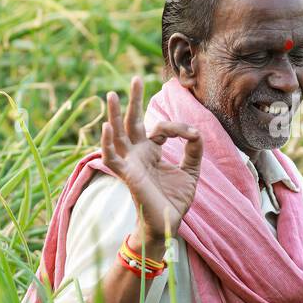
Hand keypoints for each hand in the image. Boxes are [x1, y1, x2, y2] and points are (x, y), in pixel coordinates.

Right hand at [100, 76, 202, 246]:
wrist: (169, 223)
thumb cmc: (175, 199)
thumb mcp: (191, 171)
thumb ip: (193, 150)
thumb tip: (196, 131)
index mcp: (150, 152)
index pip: (159, 128)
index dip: (176, 127)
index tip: (192, 135)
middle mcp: (137, 154)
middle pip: (132, 122)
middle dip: (133, 100)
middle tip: (134, 78)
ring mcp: (130, 164)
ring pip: (118, 135)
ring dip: (114, 115)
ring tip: (111, 95)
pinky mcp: (127, 176)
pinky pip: (113, 157)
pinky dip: (108, 143)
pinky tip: (107, 127)